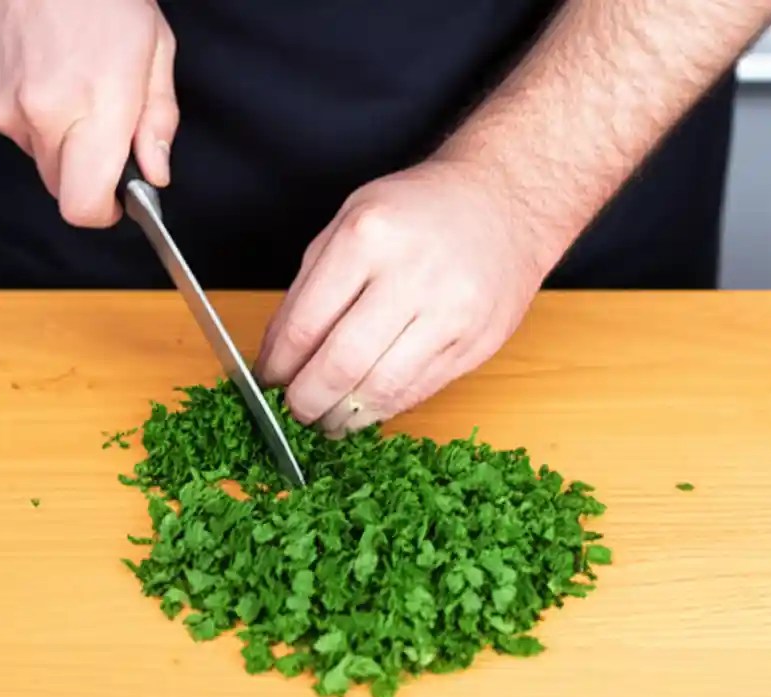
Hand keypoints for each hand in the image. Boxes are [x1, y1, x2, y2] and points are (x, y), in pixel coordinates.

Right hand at [0, 0, 176, 226]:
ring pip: (36, 155)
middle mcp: (41, 116)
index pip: (83, 205)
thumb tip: (154, 170)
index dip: (102, 212)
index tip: (117, 201)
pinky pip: (11, 128)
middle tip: (102, 122)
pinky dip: (28, 113)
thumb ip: (157, 120)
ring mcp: (2, 109)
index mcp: (94, 108)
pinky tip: (41, 71)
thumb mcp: (155, 48)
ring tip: (69, 80)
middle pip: (62, 185)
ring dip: (56, 135)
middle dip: (85, 169)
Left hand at [254, 159, 553, 436]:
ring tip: (325, 421)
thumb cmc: (418, 211)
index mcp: (368, 238)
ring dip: (343, 417)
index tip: (266, 382)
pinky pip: (419, 391)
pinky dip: (383, 408)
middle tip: (292, 412)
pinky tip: (364, 408)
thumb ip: (309, 286)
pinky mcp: (476, 343)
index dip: (278, 366)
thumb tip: (277, 353)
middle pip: (342, 366)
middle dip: (306, 402)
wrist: (504, 202)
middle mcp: (412, 276)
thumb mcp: (349, 222)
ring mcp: (450, 313)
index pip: (306, 325)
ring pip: (382, 390)